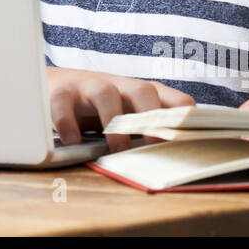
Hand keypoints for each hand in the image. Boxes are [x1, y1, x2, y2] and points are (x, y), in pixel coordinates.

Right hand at [48, 66, 194, 152]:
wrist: (57, 86)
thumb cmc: (101, 108)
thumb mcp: (128, 116)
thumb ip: (146, 133)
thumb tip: (171, 163)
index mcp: (143, 93)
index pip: (175, 99)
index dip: (186, 118)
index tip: (191, 142)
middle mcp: (120, 85)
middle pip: (143, 90)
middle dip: (151, 118)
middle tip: (154, 149)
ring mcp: (90, 85)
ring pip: (105, 93)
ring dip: (113, 124)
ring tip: (115, 151)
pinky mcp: (62, 91)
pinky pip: (63, 102)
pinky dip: (67, 122)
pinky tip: (72, 141)